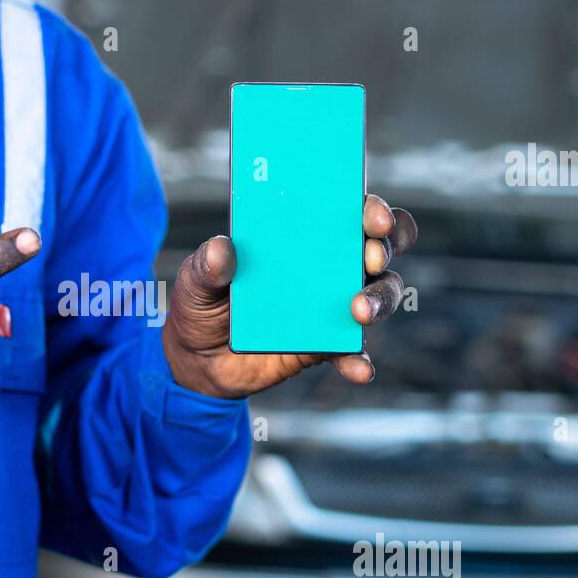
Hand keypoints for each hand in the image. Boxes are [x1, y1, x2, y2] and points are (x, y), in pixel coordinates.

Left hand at [162, 195, 415, 397]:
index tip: (372, 216)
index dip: (369, 208)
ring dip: (379, 299)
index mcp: (301, 234)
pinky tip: (358, 369)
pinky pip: (353, 351)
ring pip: (377, 294)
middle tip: (371, 257)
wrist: (199, 360)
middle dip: (383, 248)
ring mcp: (331, 305)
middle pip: (377, 247)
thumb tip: (221, 249)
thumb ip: (205, 265)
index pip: (348, 210)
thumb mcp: (195, 280)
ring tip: (360, 311)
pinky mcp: (326, 345)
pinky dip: (359, 360)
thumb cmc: (202, 303)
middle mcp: (327, 265)